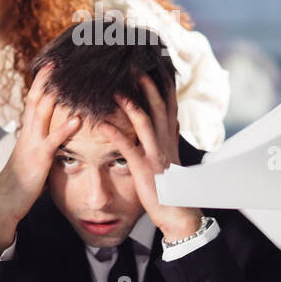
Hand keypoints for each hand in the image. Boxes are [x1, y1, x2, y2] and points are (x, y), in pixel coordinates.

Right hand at [0, 64, 79, 252]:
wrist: (3, 202)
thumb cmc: (21, 182)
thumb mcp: (34, 158)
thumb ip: (45, 144)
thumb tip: (58, 136)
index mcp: (28, 132)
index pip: (35, 100)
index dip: (43, 83)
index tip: (52, 66)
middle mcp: (28, 133)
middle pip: (36, 99)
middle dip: (46, 79)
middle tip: (58, 60)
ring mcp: (32, 145)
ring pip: (42, 113)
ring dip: (54, 95)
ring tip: (67, 79)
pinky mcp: (38, 160)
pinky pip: (52, 141)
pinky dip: (65, 129)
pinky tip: (77, 119)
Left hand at [100, 75, 200, 242]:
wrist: (178, 214)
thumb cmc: (172, 188)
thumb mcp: (173, 159)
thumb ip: (171, 139)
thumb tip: (174, 122)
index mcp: (170, 139)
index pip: (169, 106)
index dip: (163, 85)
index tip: (157, 67)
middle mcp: (164, 143)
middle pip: (159, 108)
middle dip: (149, 87)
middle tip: (136, 68)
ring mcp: (155, 155)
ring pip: (145, 123)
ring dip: (131, 105)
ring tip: (117, 91)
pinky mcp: (144, 169)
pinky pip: (128, 149)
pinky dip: (115, 135)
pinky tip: (102, 125)